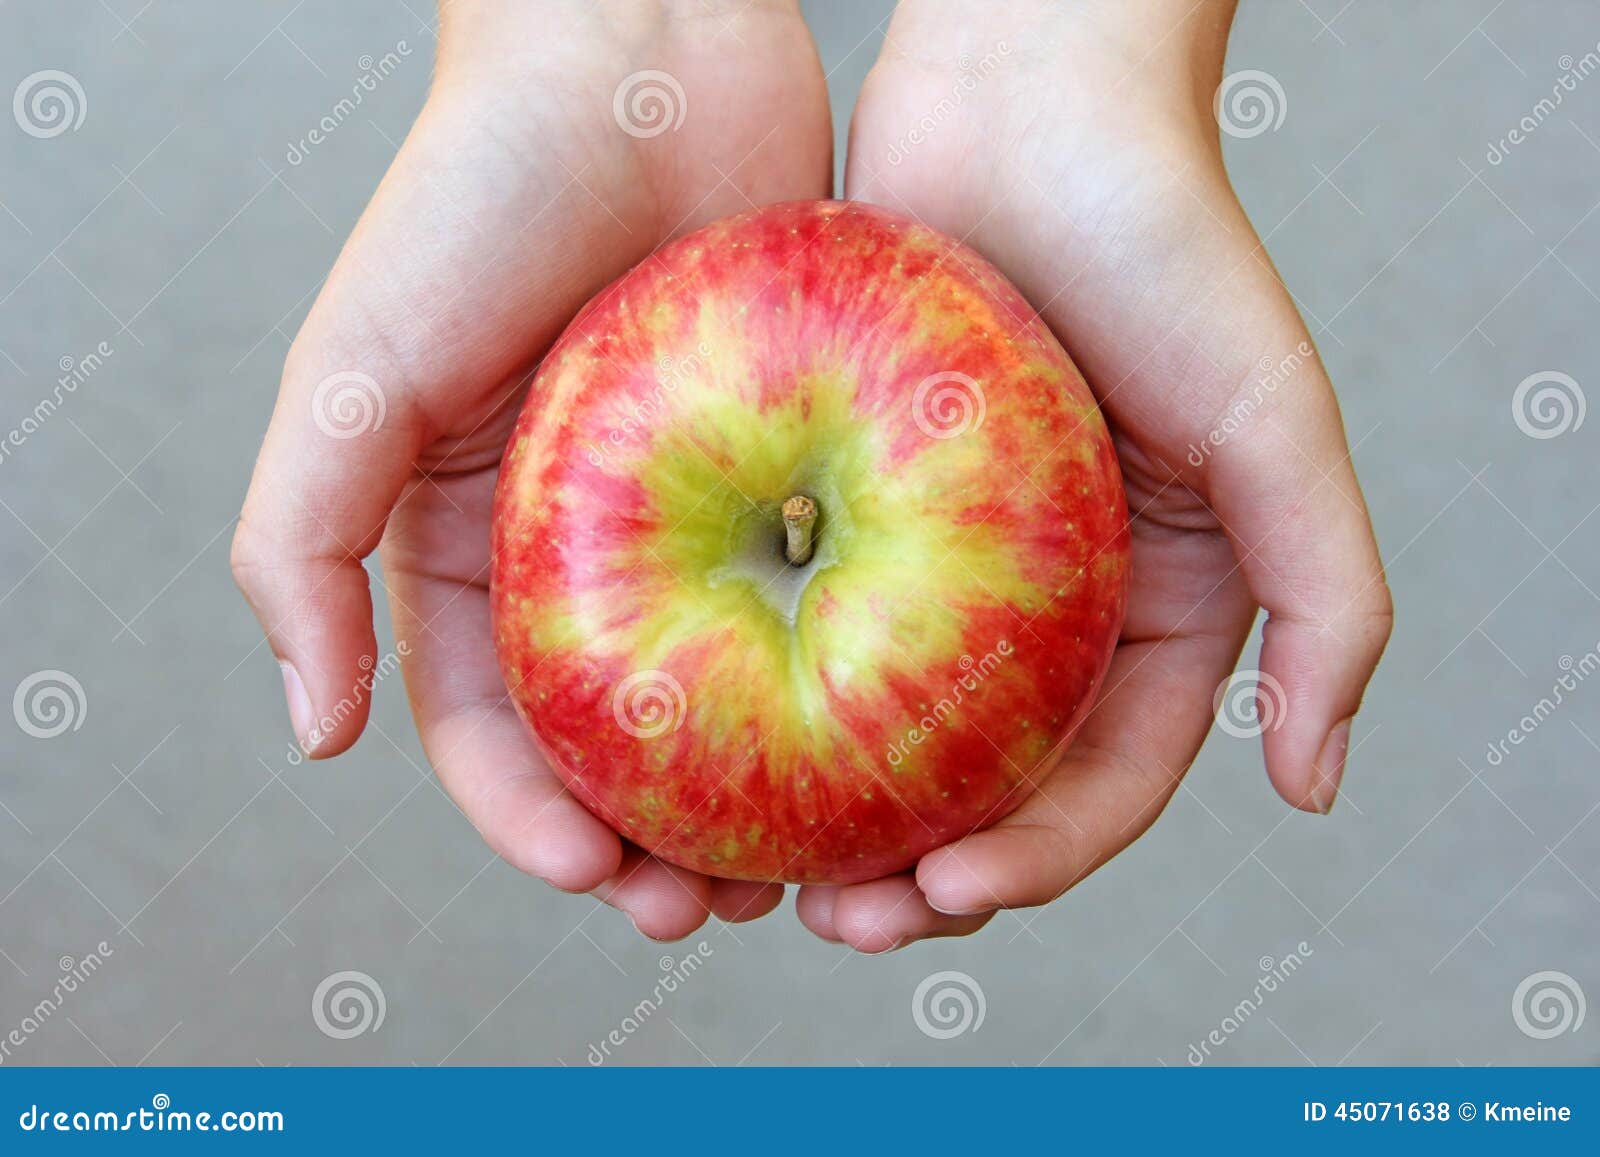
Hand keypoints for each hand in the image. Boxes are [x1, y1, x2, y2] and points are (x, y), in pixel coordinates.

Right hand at [231, 0, 831, 938]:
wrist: (642, 48)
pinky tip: (887, 727)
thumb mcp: (353, 370)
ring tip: (808, 858)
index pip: (488, 730)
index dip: (531, 827)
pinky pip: (823, 590)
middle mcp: (581, 544)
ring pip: (732, 688)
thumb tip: (312, 733)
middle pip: (617, 736)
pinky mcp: (791, 458)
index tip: (602, 885)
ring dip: (756, 786)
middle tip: (712, 906)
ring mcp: (692, 509)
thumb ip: (293, 544)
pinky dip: (842, 670)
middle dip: (653, 839)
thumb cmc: (478, 191)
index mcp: (471, 544)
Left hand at [796, 0, 1392, 949]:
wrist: (1025, 99)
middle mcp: (1052, 606)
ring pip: (887, 730)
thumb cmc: (1163, 243)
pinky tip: (710, 740)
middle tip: (836, 918)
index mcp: (1155, 610)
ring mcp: (950, 564)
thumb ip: (1330, 601)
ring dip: (832, 815)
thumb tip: (1315, 784)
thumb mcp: (1276, 423)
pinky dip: (770, 695)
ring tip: (758, 871)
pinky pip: (809, 625)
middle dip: (917, 873)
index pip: (1103, 783)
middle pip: (985, 784)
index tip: (942, 894)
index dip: (1034, 864)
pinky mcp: (858, 504)